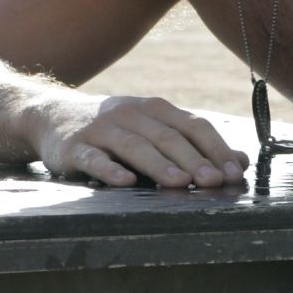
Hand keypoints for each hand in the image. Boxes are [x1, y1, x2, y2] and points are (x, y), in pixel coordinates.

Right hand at [31, 94, 247, 187]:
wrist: (53, 115)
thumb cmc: (115, 130)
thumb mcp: (153, 129)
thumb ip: (193, 144)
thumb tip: (239, 163)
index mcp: (155, 109)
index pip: (193, 125)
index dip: (215, 148)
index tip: (234, 171)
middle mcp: (130, 113)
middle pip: (167, 137)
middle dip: (193, 159)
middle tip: (214, 182)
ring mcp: (101, 129)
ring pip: (135, 146)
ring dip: (159, 165)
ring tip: (180, 183)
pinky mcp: (75, 146)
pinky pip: (94, 159)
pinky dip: (110, 170)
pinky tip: (125, 182)